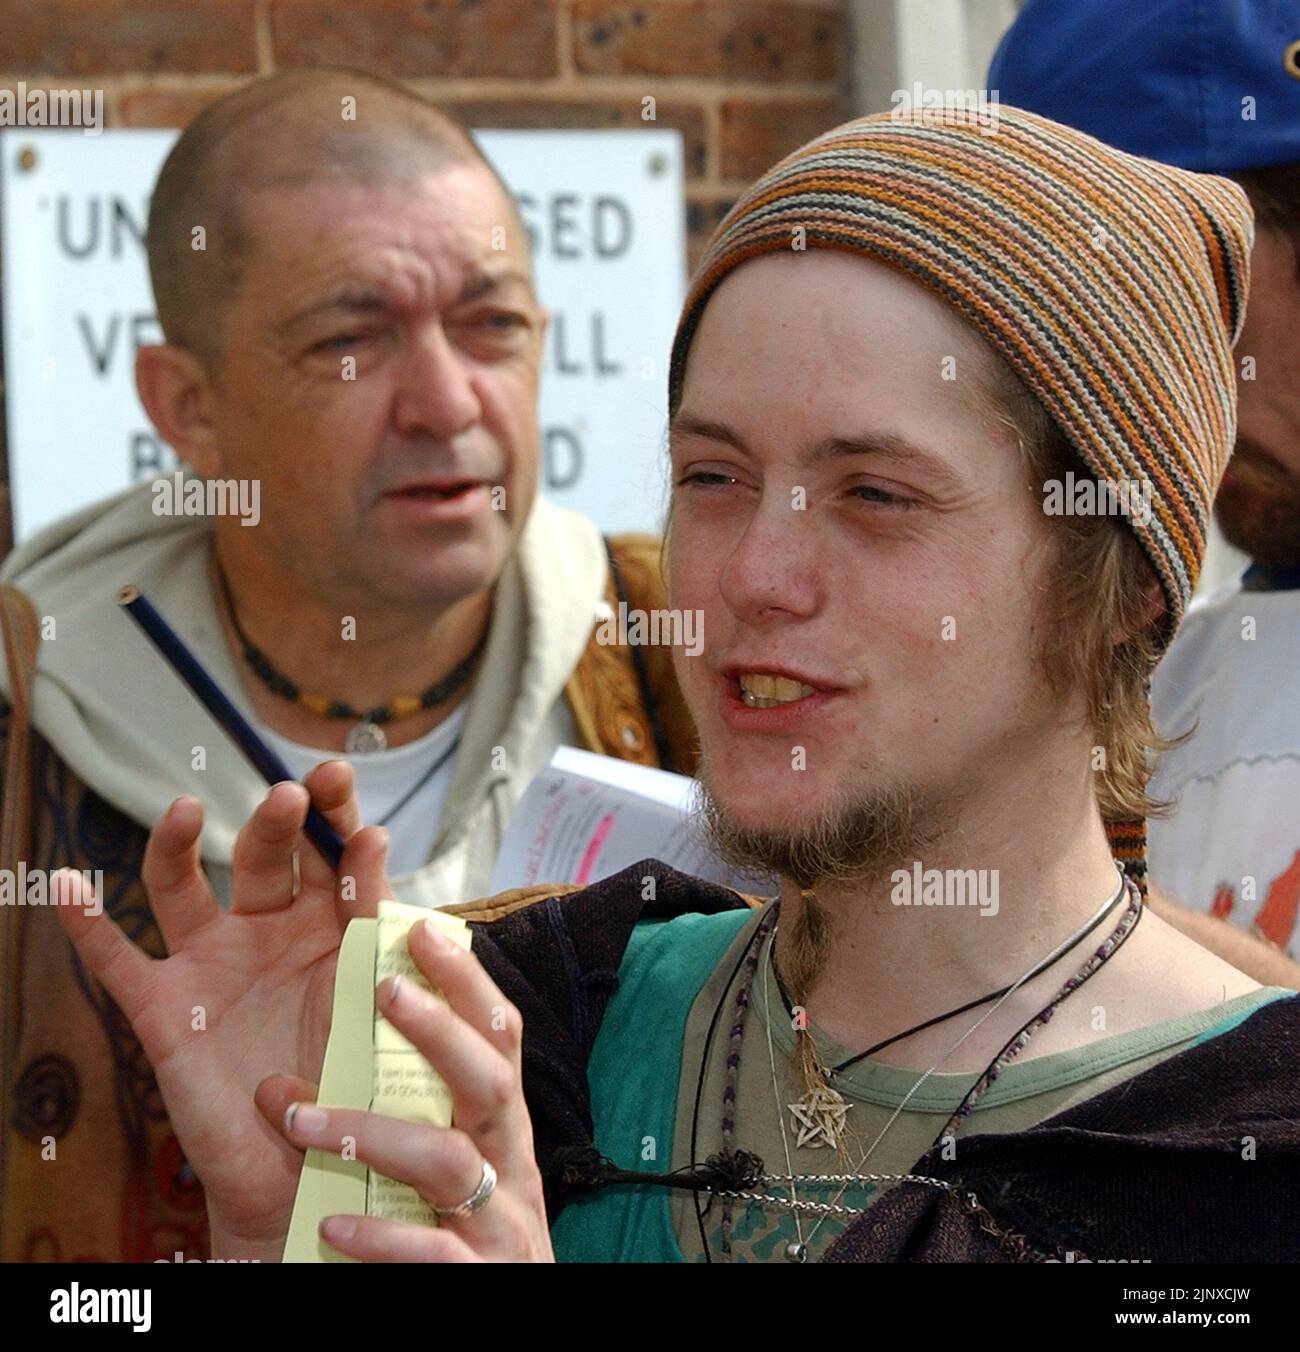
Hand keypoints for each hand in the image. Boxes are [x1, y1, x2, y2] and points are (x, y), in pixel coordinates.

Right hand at [55, 761, 389, 1258]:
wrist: (310, 1168)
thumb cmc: (355, 1074)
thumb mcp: (375, 986)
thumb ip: (372, 916)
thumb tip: (375, 835)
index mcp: (328, 921)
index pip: (329, 849)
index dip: (331, 810)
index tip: (335, 775)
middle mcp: (266, 929)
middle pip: (262, 857)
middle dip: (275, 823)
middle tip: (290, 796)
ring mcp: (211, 963)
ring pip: (181, 888)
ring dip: (177, 845)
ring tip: (187, 808)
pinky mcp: (163, 1008)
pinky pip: (117, 962)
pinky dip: (87, 924)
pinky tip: (66, 883)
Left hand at [270, 915, 553, 1261]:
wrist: (497, 1318)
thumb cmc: (457, 1228)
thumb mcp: (442, 1156)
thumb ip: (399, 1107)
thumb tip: (297, 1065)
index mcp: (498, 1123)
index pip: (497, 1037)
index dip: (467, 982)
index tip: (423, 931)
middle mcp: (508, 1162)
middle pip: (491, 1082)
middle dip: (441, 1030)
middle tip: (386, 989)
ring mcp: (498, 1222)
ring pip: (451, 1163)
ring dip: (375, 1135)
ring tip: (302, 1121)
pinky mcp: (478, 1277)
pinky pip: (433, 1251)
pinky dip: (382, 1237)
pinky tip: (332, 1226)